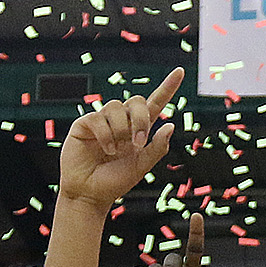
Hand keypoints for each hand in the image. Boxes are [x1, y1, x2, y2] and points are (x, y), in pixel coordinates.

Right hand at [57, 67, 183, 212]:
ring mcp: (102, 121)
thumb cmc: (114, 182)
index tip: (180, 72)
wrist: (90, 194)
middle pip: (136, 101)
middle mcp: (121, 121)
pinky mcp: (85, 124)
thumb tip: (171, 125)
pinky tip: (105, 149)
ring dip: (121, 131)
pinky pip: (99, 118)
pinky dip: (106, 136)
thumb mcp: (142, 166)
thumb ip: (157, 147)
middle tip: (138, 142)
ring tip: (116, 151)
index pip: (154, 103)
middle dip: (140, 119)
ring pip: (116, 107)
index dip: (167, 88)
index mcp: (138, 129)